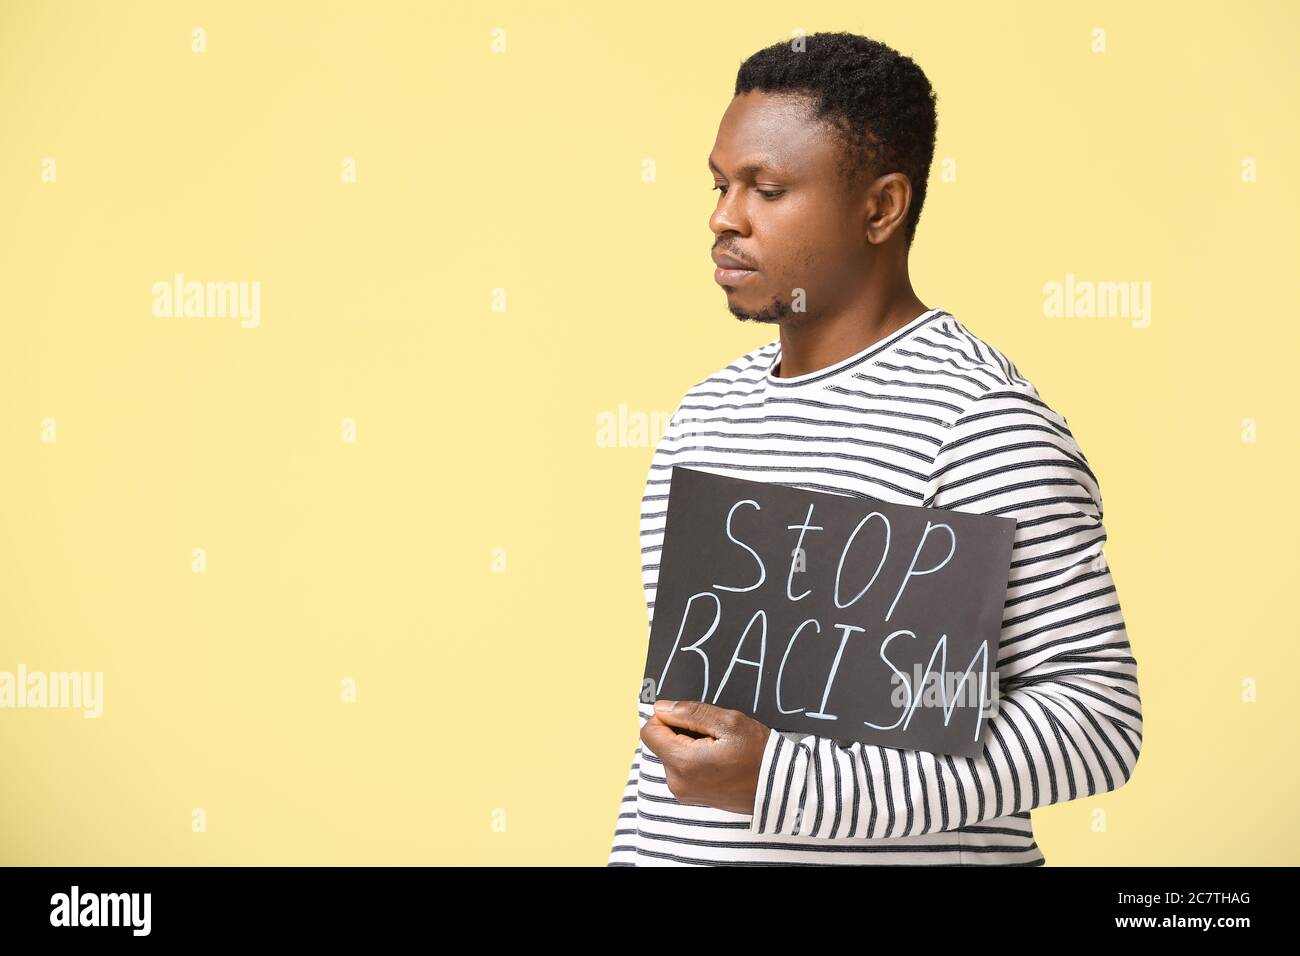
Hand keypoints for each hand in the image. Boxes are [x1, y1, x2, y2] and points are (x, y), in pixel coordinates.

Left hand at [639, 699, 770, 814]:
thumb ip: (690, 712)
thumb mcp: (728, 722)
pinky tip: (717, 759)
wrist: (780, 789)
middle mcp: (676, 782)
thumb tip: (661, 708)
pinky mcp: (691, 797)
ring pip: (671, 755)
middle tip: (712, 734)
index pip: (650, 732)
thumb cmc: (758, 754)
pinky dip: (693, 758)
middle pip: (660, 743)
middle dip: (680, 732)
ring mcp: (683, 793)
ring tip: (718, 748)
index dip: (666, 717)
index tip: (691, 717)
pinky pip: (681, 769)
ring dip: (687, 745)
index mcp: (682, 763)